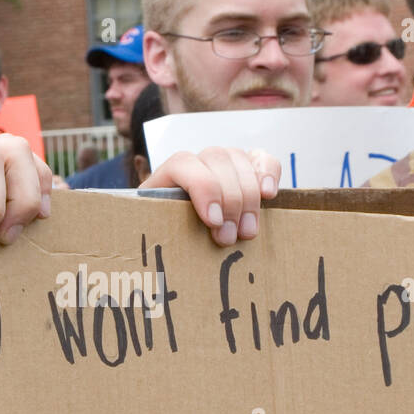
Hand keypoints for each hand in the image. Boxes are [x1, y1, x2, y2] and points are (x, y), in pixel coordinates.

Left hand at [141, 147, 279, 245]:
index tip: (213, 222)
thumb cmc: (164, 235)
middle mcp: (196, 161)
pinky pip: (261, 158)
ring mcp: (222, 161)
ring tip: (248, 232)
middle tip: (230, 238)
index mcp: (166, 174)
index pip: (183, 163)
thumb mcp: (153, 233)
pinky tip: (270, 195)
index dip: (202, 188)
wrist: (173, 226)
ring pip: (239, 159)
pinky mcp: (246, 166)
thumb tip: (144, 255)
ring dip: (249, 197)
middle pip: (217, 160)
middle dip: (230, 201)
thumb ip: (152, 234)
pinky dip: (268, 173)